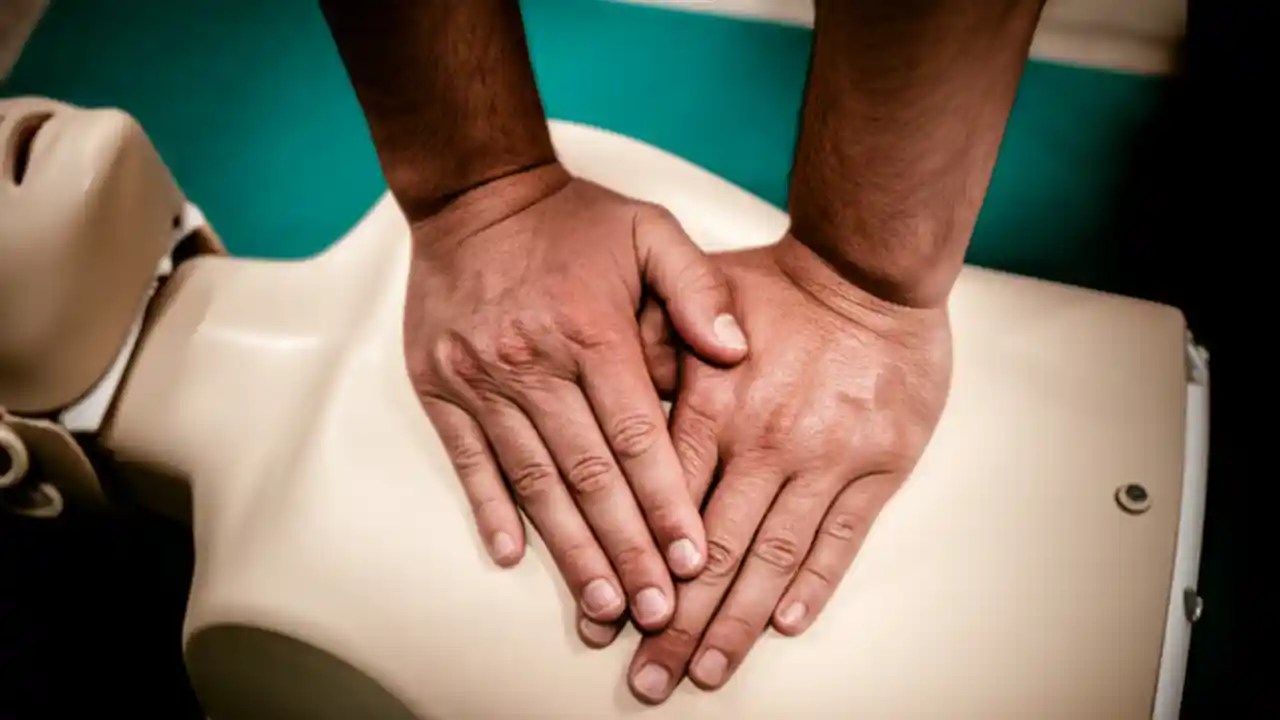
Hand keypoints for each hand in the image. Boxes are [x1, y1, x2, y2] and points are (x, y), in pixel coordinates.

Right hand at [404, 163, 748, 631]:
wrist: (474, 195)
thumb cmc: (574, 219)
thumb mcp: (650, 229)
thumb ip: (697, 288)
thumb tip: (737, 351)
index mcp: (591, 331)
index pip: (638, 437)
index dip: (666, 503)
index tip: (693, 559)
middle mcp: (534, 364)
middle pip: (588, 475)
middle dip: (627, 548)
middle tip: (655, 611)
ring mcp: (482, 380)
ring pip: (533, 481)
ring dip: (568, 548)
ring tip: (601, 604)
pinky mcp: (442, 388)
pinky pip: (468, 461)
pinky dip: (489, 510)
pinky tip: (512, 556)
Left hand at [623, 236, 952, 701]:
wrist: (870, 270)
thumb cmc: (775, 284)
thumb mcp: (693, 294)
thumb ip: (648, 344)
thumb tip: (603, 402)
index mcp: (715, 403)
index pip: (664, 505)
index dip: (635, 568)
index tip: (609, 620)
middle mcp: (766, 440)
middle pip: (711, 550)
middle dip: (676, 622)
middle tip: (648, 679)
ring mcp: (826, 457)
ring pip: (772, 557)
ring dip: (737, 623)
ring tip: (706, 672)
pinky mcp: (880, 464)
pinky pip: (840, 537)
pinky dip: (812, 584)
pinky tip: (784, 624)